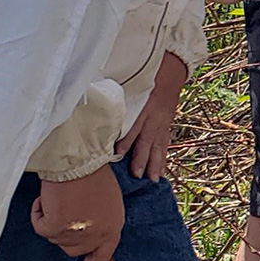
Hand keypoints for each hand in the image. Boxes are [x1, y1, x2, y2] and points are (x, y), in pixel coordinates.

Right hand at [31, 165, 124, 260]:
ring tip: (61, 196)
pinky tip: (46, 198)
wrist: (79, 160)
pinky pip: (41, 227)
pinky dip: (39, 213)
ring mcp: (76, 233)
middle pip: (73, 249)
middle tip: (63, 211)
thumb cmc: (93, 173)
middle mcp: (97, 234)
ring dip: (53, 219)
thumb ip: (100, 220)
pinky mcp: (56, 228)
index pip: (103, 254)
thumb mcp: (108, 200)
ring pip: (55, 238)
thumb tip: (85, 231)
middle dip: (65, 233)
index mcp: (114, 226)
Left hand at [115, 51, 186, 180]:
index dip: (126, 141)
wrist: (167, 80)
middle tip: (136, 175)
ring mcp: (161, 127)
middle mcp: (152, 121)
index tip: (117, 154)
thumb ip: (114, 105)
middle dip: (141, 158)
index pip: (133, 128)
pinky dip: (163, 160)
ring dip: (155, 164)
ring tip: (153, 180)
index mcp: (141, 110)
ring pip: (158, 147)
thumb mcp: (129, 92)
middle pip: (146, 141)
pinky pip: (164, 147)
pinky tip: (160, 173)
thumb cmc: (143, 87)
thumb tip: (92, 114)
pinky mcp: (166, 130)